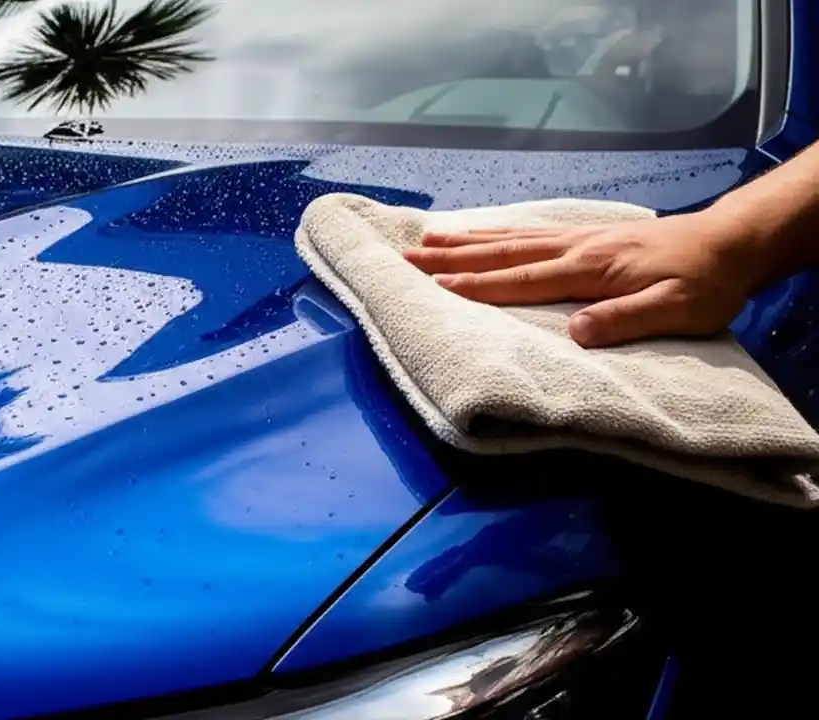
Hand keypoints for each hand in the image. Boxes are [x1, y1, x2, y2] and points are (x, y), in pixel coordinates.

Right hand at [400, 211, 764, 347]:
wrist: (731, 241)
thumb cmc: (705, 282)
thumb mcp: (678, 310)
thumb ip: (626, 321)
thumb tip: (575, 333)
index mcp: (590, 269)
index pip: (522, 279)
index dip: (477, 285)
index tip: (435, 287)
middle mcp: (575, 247)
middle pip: (502, 253)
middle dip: (452, 258)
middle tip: (407, 258)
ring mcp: (577, 237)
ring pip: (510, 238)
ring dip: (465, 241)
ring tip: (426, 240)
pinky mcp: (585, 235)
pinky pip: (527, 232)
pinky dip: (495, 232)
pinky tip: (477, 232)